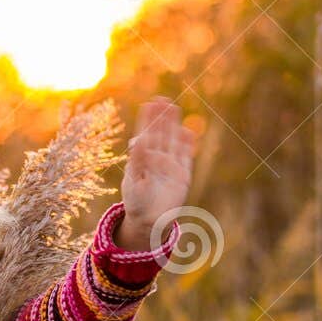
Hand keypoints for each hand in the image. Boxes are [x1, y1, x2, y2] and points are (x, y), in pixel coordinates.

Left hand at [120, 96, 195, 248]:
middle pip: (160, 134)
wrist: (149, 221)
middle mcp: (156, 159)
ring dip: (174, 126)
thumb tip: (137, 140)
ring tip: (174, 108)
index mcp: (142, 158)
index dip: (147, 119)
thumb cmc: (136, 201)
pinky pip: (185, 157)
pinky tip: (187, 131)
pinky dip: (186, 145)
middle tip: (163, 100)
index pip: (145, 134)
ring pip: (172, 141)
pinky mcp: (182, 175)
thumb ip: (137, 161)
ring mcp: (170, 165)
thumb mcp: (134, 180)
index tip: (148, 104)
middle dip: (162, 118)